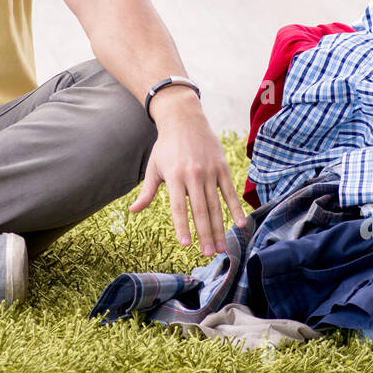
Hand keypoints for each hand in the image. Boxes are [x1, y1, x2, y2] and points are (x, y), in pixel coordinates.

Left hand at [128, 98, 248, 255]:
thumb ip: (147, 192)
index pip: (179, 206)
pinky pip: (229, 191)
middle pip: (200, 209)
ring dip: (219, 228)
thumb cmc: (166, 146)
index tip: (185, 244)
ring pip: (216, 204)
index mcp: (174, 176)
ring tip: (221, 248)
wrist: (184, 119)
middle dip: (205, 234)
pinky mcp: (222, 167)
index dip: (182, 226)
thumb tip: (133, 211)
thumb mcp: (153, 167)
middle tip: (208, 254)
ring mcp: (209, 171)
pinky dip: (236, 208)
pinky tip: (240, 224)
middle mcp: (193, 174)